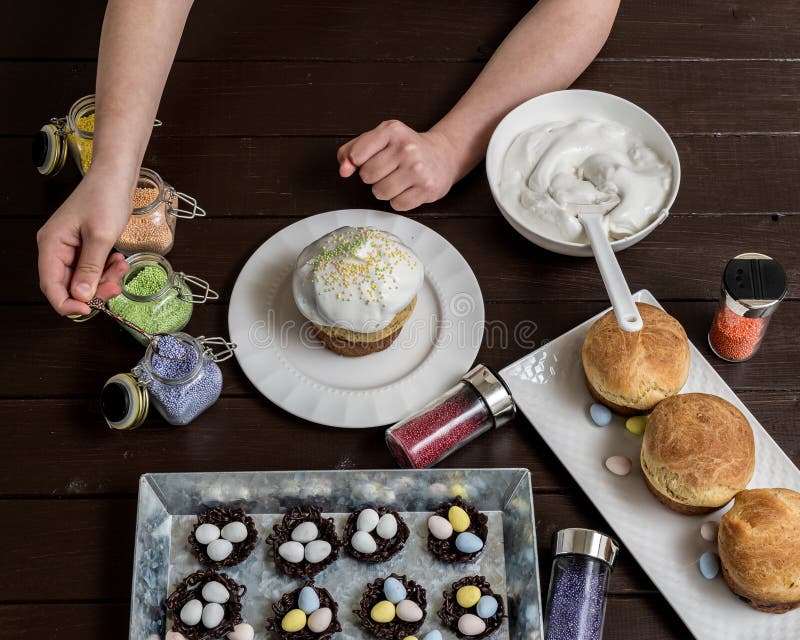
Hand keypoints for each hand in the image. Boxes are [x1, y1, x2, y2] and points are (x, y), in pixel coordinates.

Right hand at [36, 170, 131, 315]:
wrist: (116, 177)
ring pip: (84, 279)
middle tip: (114, 288)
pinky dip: (107, 270)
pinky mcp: (85, 246)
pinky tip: (119, 262)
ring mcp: (71, 248)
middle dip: (93, 290)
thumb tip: (81, 295)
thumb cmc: (105, 198)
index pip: (51, 285)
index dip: (67, 303)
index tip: (88, 310)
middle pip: (68, 285)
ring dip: (104, 279)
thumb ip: (90, 269)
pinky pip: (93, 268)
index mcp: (52, 245)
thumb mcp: (101, 237)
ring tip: (120, 268)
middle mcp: (57, 248)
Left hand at [337, 120, 458, 211]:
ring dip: (384, 190)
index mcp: (392, 130)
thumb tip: (344, 170)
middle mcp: (406, 148)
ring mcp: (418, 169)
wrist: (443, 155)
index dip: (358, 162)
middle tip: (388, 170)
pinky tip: (407, 189)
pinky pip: (397, 204)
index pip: (356, 155)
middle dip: (373, 177)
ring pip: (380, 192)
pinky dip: (398, 200)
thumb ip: (352, 151)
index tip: (368, 159)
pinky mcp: (427, 188)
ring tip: (397, 180)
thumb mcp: (379, 139)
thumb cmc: (405, 148)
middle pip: (367, 176)